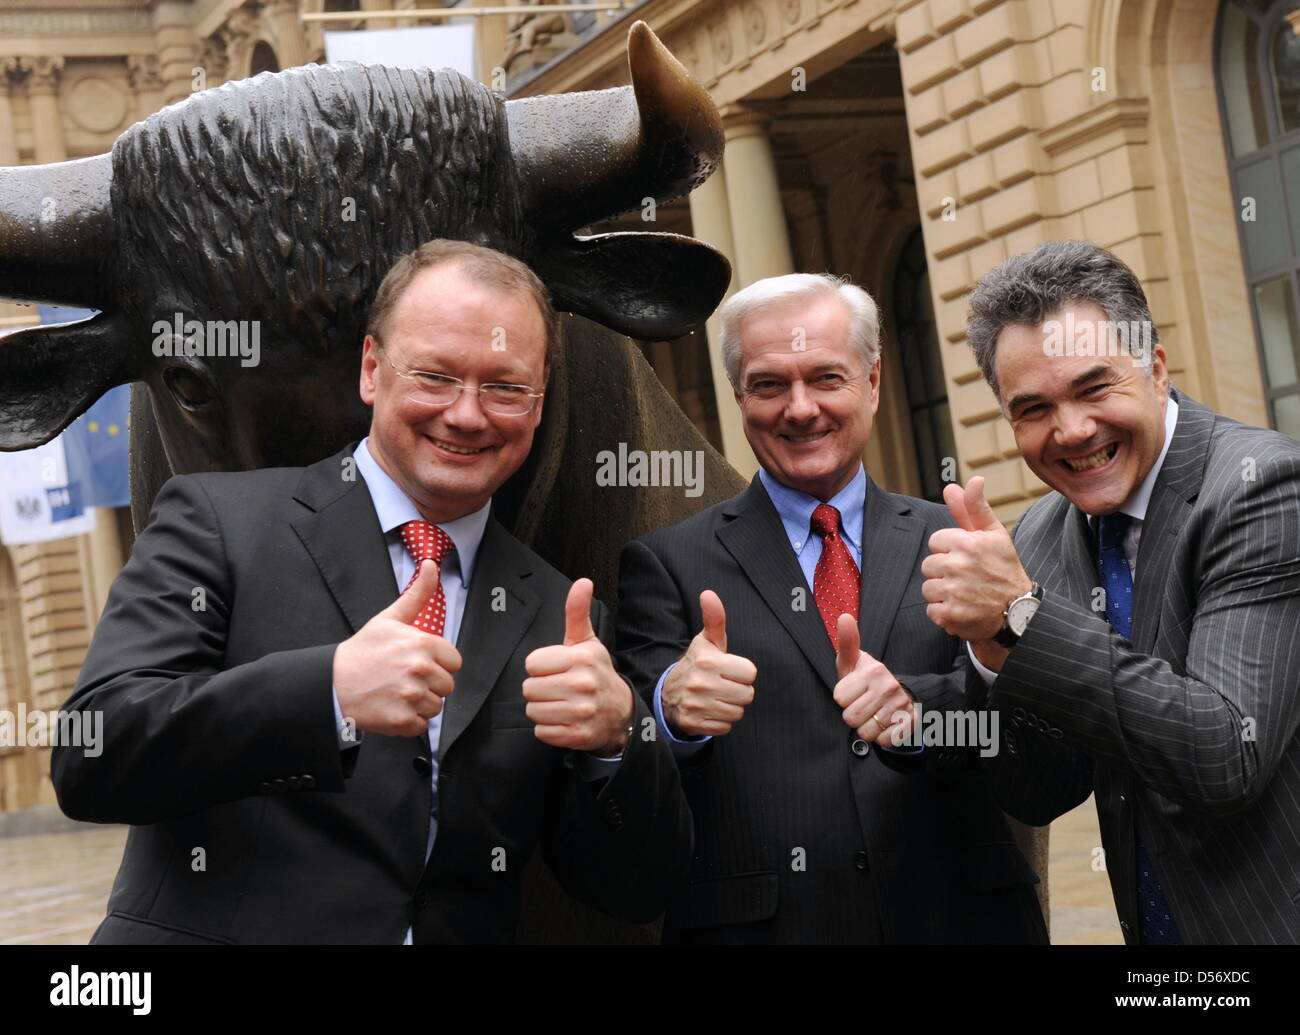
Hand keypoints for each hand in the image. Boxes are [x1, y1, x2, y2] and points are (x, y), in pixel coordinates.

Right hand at [333, 560, 462, 736]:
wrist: (331, 683)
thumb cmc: (362, 651)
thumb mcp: (389, 618)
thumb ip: (417, 593)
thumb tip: (432, 565)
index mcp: (423, 644)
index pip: (454, 662)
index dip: (437, 663)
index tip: (417, 663)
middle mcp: (420, 670)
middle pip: (447, 686)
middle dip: (429, 685)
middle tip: (402, 678)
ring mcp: (411, 696)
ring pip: (436, 707)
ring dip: (419, 704)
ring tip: (395, 693)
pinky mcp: (402, 720)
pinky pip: (421, 725)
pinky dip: (407, 721)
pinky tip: (391, 707)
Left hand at [523, 578, 634, 755]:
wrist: (621, 712)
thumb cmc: (596, 673)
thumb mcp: (587, 642)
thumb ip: (577, 612)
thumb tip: (583, 582)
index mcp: (582, 658)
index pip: (531, 664)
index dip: (541, 667)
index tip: (557, 669)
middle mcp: (583, 684)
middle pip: (529, 688)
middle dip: (540, 689)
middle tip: (559, 688)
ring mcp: (581, 712)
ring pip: (533, 711)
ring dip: (543, 709)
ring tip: (561, 703)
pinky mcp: (578, 735)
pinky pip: (541, 732)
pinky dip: (549, 728)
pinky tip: (565, 719)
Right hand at [660, 591, 757, 737]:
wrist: (668, 692)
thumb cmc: (697, 663)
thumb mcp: (707, 641)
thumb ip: (714, 618)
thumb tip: (708, 594)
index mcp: (709, 661)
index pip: (750, 673)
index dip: (742, 672)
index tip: (729, 670)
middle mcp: (701, 683)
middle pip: (747, 694)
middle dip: (738, 690)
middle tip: (724, 684)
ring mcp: (697, 705)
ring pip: (737, 712)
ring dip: (731, 706)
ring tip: (717, 697)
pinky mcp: (694, 724)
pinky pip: (725, 727)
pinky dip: (721, 721)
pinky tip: (710, 710)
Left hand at [831, 614, 914, 745]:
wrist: (902, 692)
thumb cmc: (868, 678)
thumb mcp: (854, 661)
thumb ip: (846, 642)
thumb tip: (844, 617)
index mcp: (873, 671)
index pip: (839, 699)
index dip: (843, 698)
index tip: (853, 691)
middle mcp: (888, 687)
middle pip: (851, 718)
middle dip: (853, 715)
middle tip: (863, 704)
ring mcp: (901, 705)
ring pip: (866, 733)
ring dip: (867, 728)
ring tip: (873, 714)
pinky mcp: (910, 722)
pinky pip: (885, 741)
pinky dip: (882, 737)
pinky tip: (885, 723)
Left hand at [921, 476, 1032, 642]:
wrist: (1019, 610)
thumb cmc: (1004, 568)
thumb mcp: (993, 534)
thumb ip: (972, 507)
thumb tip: (953, 485)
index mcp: (966, 542)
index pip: (935, 541)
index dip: (950, 550)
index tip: (967, 558)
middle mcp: (958, 565)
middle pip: (928, 565)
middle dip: (944, 571)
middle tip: (967, 577)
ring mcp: (954, 591)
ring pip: (928, 588)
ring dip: (943, 593)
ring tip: (965, 593)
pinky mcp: (951, 614)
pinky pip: (931, 610)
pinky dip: (944, 614)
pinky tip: (962, 609)